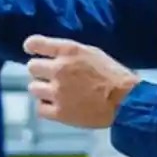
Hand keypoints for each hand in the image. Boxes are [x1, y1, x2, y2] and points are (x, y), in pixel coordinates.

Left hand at [23, 35, 140, 128]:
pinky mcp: (60, 112)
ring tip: (56, 92)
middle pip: (32, 67)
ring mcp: (57, 92)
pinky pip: (40, 108)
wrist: (125, 100)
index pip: (35, 44)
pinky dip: (46, 107)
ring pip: (33, 88)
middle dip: (40, 71)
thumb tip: (51, 54)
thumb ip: (69, 53)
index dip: (31, 47)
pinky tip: (57, 105)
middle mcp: (59, 69)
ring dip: (42, 89)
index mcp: (68, 51)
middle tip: (51, 76)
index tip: (31, 50)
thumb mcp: (92, 52)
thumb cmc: (112, 75)